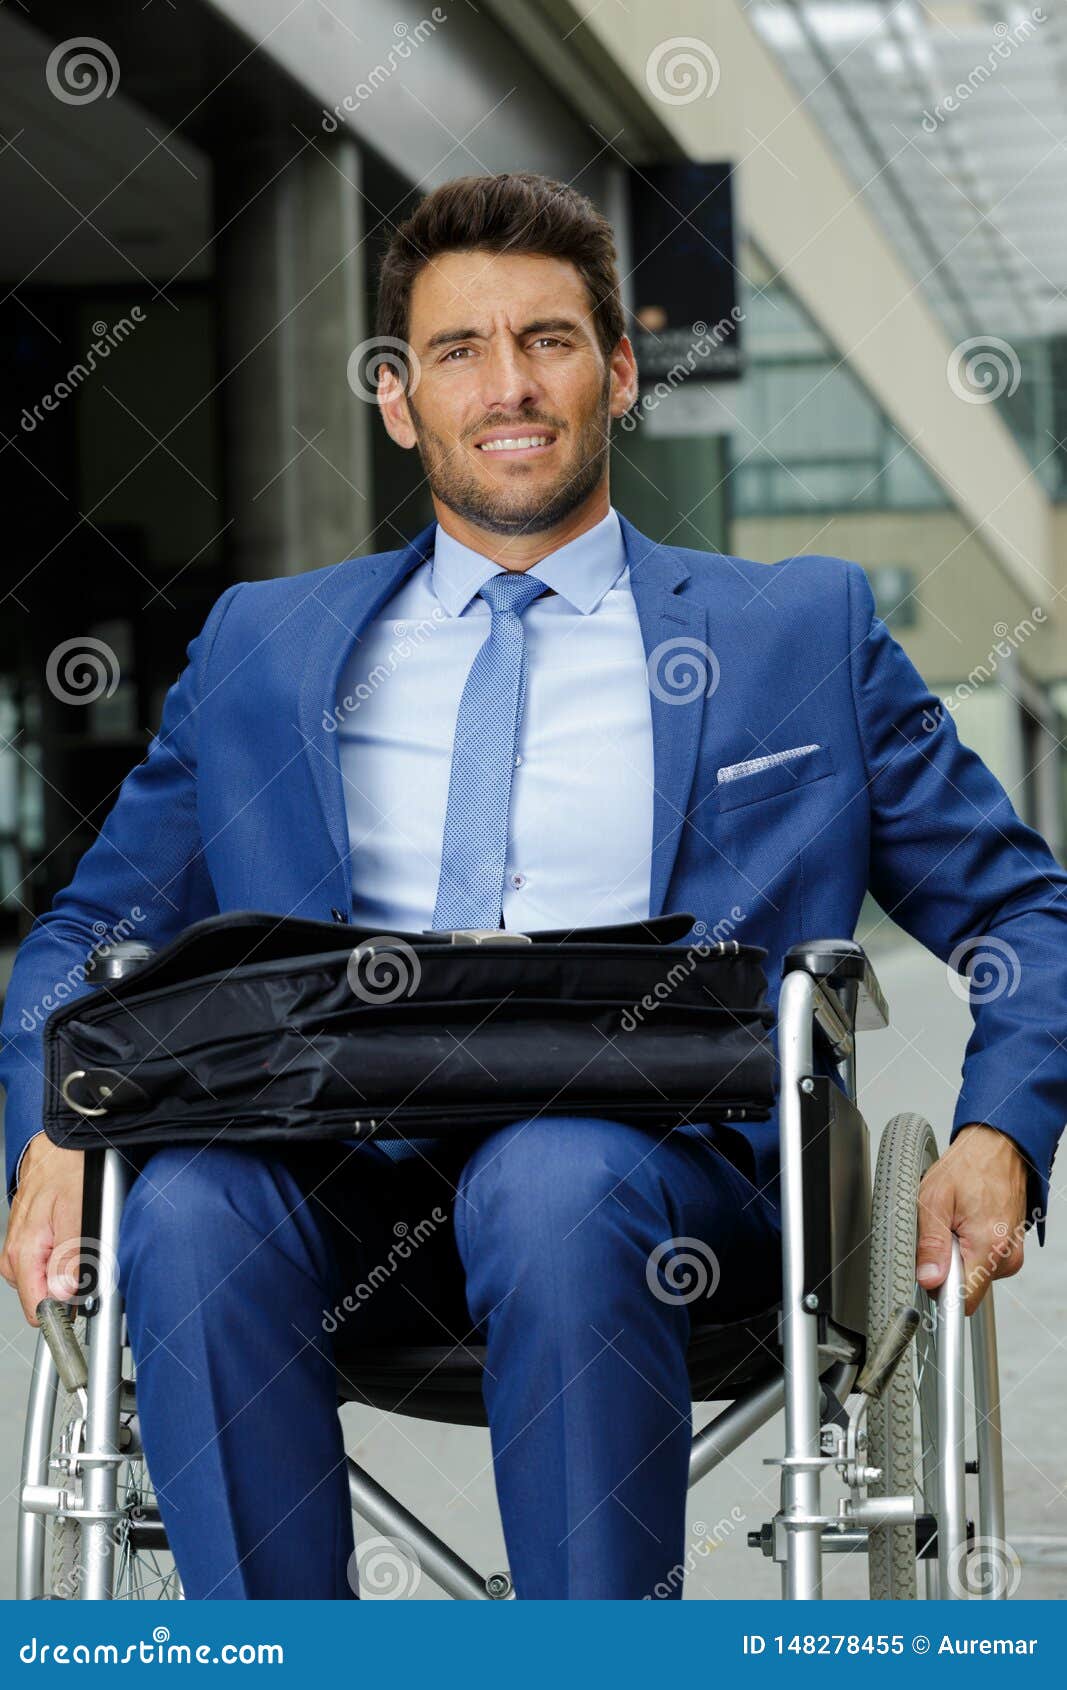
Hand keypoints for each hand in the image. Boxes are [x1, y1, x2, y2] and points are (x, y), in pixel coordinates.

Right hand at [0, 1135, 85, 1325]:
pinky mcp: (29, 1231)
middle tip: (92, 1264)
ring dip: (65, 1267)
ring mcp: (21, 1240)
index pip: (36, 1307)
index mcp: (25, 1251)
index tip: (84, 1302)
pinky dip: (62, 1251)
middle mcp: (17, 1249)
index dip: (63, 1311)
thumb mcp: (78, 1212)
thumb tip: (63, 1295)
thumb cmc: (71, 1168)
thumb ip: (69, 1256)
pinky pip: (44, 1255)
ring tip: (85, 1240)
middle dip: (67, 1288)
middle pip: (40, 1294)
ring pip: (43, 1274)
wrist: (66, 1139)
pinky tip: (75, 1232)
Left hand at [915, 1123, 1028, 1314]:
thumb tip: (928, 1279)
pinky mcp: (1010, 1248)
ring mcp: (1011, 1253)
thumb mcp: (934, 1200)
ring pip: (973, 1274)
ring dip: (958, 1254)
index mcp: (988, 1247)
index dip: (940, 1293)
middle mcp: (1006, 1256)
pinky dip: (970, 1247)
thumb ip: (931, 1244)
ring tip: (955, 1221)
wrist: (997, 1148)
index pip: (964, 1300)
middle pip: (967, 1288)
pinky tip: (967, 1222)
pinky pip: (983, 1261)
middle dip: (947, 1266)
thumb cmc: (968, 1167)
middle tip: (942, 1231)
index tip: (929, 1276)